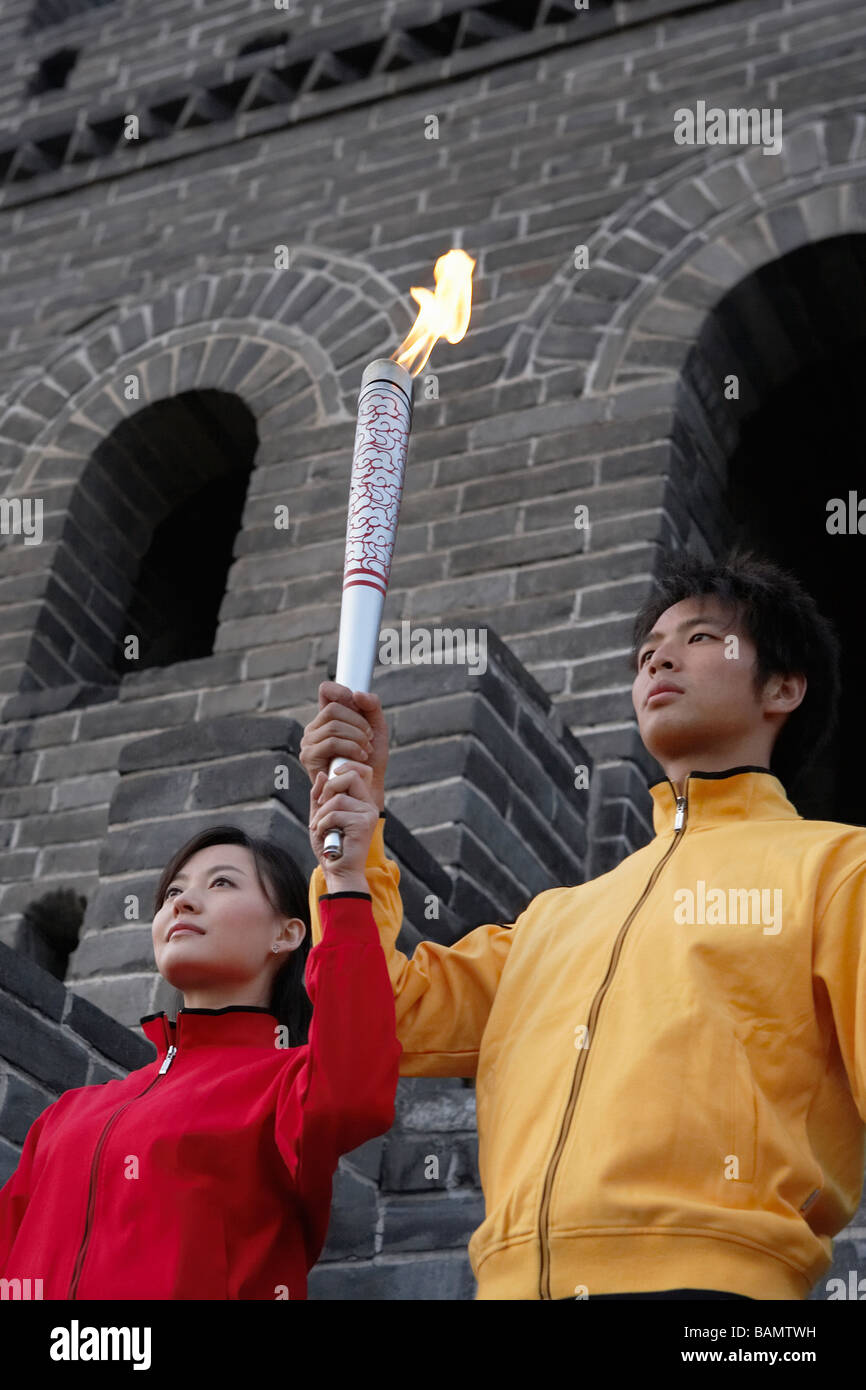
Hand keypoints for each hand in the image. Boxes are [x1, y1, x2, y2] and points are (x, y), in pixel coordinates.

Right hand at [300, 681, 388, 812]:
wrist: (367, 790)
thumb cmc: (370, 761)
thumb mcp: (377, 730)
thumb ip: (372, 707)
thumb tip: (357, 694)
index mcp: (328, 718)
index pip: (326, 690)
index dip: (342, 690)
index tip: (358, 703)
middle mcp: (314, 728)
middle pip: (333, 708)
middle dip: (358, 722)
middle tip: (369, 738)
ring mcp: (308, 742)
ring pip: (333, 725)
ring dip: (357, 737)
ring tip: (366, 750)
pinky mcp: (309, 757)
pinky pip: (331, 742)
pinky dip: (351, 747)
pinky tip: (360, 757)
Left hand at [309, 762, 377, 892]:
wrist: (338, 871)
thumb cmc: (330, 846)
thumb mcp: (320, 816)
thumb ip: (320, 796)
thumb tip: (322, 774)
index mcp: (361, 802)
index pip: (360, 772)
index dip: (345, 767)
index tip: (329, 777)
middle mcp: (368, 805)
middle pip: (350, 777)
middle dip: (328, 788)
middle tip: (320, 805)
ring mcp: (368, 814)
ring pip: (337, 799)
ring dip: (321, 815)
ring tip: (319, 828)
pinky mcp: (362, 824)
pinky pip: (335, 814)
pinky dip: (323, 824)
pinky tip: (324, 835)